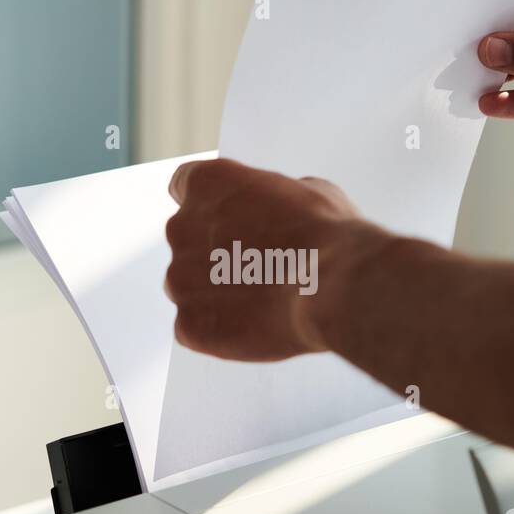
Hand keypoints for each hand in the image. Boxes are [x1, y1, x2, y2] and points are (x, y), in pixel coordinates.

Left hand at [164, 158, 378, 360]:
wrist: (335, 287)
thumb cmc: (327, 235)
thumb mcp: (306, 190)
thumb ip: (272, 198)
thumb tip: (276, 212)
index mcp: (205, 183)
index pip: (185, 187)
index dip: (211, 207)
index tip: (230, 221)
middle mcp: (181, 227)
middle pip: (188, 240)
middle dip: (217, 253)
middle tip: (260, 267)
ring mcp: (179, 280)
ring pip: (189, 288)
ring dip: (217, 293)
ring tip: (264, 301)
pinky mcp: (189, 324)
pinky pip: (195, 328)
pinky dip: (218, 330)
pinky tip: (255, 326)